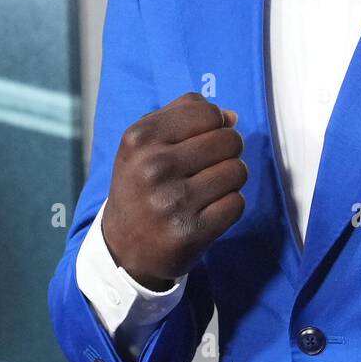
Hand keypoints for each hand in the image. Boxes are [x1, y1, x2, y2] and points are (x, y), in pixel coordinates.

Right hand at [101, 92, 245, 290]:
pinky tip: (207, 211)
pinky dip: (229, 206)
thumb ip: (185, 115)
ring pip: (237, 171)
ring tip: (206, 190)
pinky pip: (237, 203)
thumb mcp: (145, 142)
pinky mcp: (190, 232)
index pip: (207, 113)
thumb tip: (231, 116)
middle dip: (227, 152)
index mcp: (140, 138)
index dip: (215, 125)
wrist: (122, 248)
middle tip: (207, 168)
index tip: (202, 141)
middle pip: (229, 140)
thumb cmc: (141, 185)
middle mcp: (154, 167)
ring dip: (230, 180)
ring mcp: (172, 202)